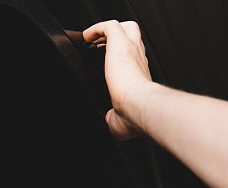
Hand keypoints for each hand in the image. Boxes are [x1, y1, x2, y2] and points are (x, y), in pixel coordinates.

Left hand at [83, 20, 153, 140]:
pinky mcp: (121, 43)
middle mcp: (138, 59)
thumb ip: (112, 118)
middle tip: (103, 47)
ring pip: (125, 27)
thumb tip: (107, 122)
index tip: (110, 65)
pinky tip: (87, 36)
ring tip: (94, 39)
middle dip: (119, 39)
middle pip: (133, 38)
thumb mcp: (119, 120)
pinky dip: (97, 28)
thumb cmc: (135, 116)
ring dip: (109, 31)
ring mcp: (131, 49)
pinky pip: (109, 26)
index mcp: (139, 76)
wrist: (139, 107)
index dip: (122, 59)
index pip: (133, 60)